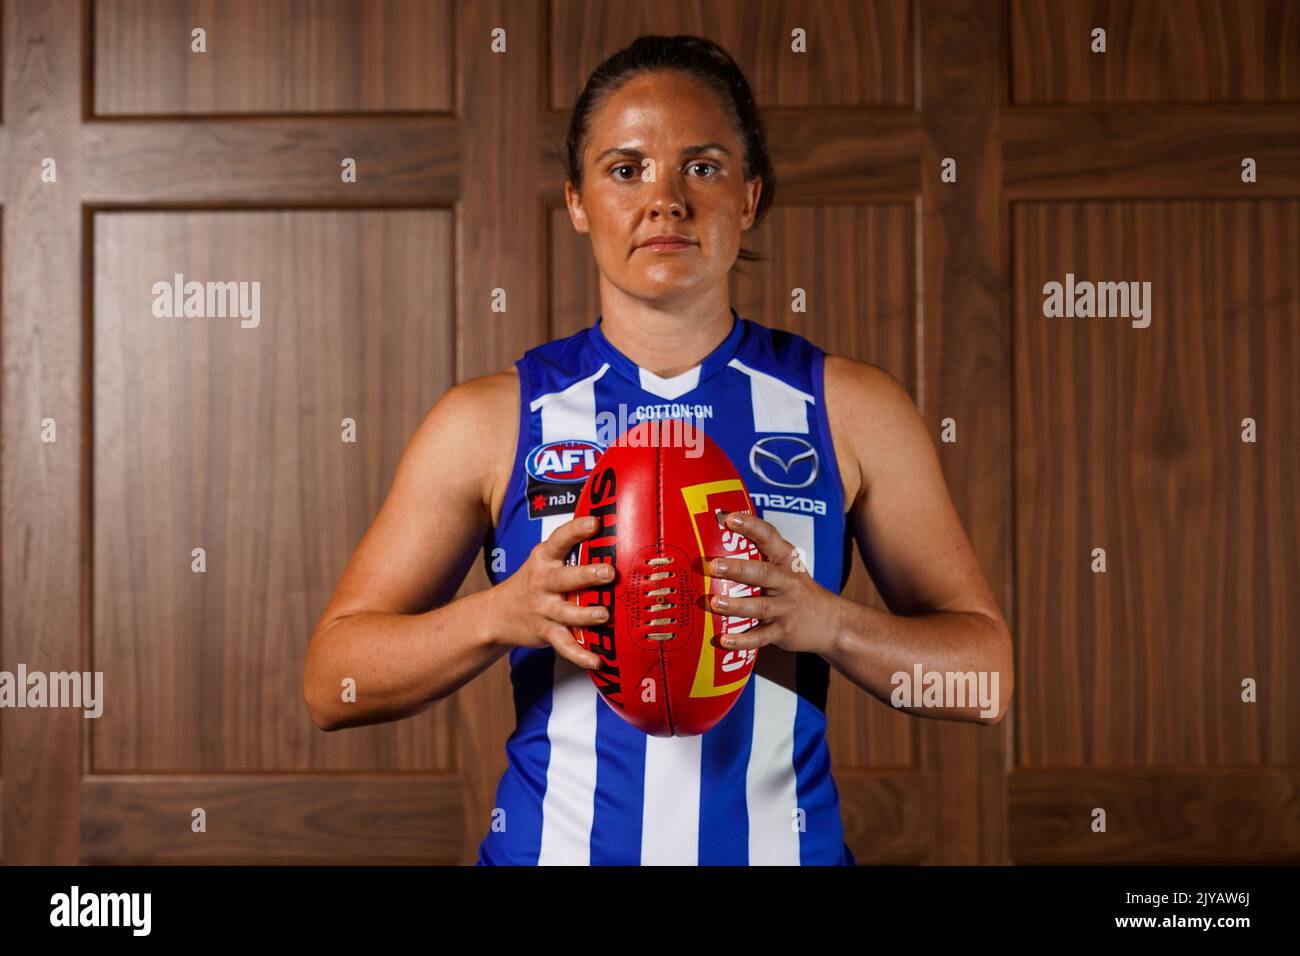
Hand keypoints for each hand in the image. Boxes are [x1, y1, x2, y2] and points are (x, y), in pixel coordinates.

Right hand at [489, 515, 612, 669]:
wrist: (497, 614)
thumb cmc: (534, 582)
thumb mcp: (545, 560)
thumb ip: (571, 548)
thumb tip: (609, 528)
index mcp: (545, 559)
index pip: (560, 539)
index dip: (576, 530)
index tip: (594, 523)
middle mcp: (543, 582)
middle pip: (564, 577)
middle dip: (586, 575)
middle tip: (607, 573)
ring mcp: (544, 609)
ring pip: (566, 612)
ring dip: (585, 614)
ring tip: (603, 615)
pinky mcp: (545, 632)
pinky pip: (564, 644)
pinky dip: (580, 654)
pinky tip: (596, 659)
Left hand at [706, 511, 839, 655]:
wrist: (831, 622)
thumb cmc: (796, 588)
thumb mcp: (786, 566)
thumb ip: (760, 553)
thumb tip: (717, 536)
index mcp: (785, 560)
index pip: (768, 536)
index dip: (749, 526)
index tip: (728, 518)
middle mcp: (787, 582)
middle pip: (763, 573)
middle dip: (738, 569)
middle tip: (714, 565)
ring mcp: (785, 608)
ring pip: (759, 607)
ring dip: (736, 605)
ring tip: (714, 603)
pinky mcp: (782, 631)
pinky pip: (760, 637)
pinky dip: (742, 640)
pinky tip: (724, 640)